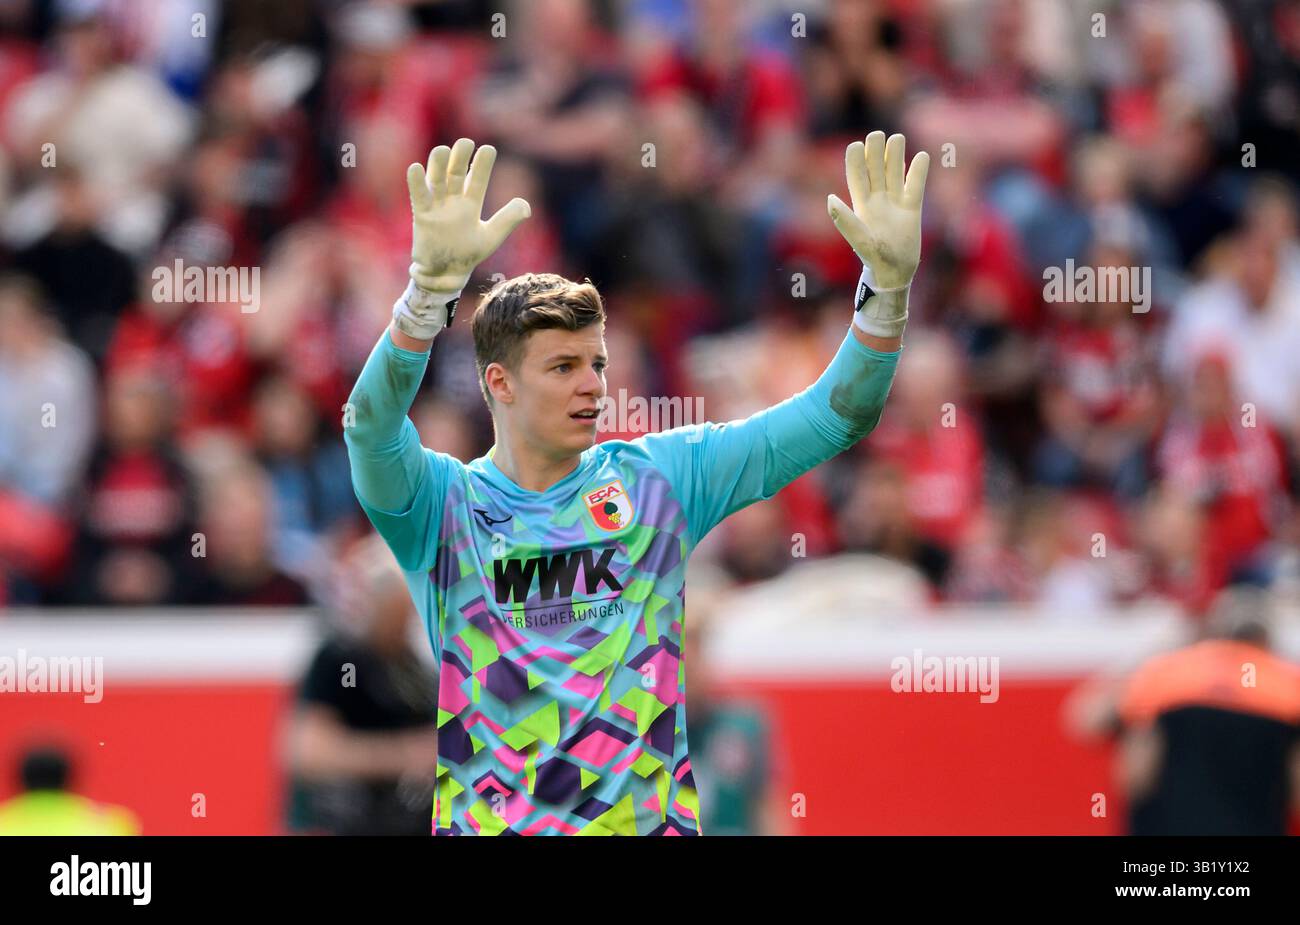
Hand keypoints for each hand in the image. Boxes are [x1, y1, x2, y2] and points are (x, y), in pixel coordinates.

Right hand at [406, 137, 530, 293]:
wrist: (445, 274)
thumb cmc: (469, 254)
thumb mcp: (491, 237)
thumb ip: (507, 220)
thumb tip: (526, 206)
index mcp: (471, 203)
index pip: (477, 180)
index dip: (482, 166)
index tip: (488, 149)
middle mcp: (453, 200)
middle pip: (455, 174)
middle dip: (459, 158)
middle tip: (465, 143)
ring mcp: (437, 206)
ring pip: (437, 181)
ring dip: (438, 165)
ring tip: (442, 150)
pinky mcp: (422, 216)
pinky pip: (419, 196)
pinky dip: (416, 183)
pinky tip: (416, 168)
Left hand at [828, 131, 928, 289]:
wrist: (894, 272)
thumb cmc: (874, 258)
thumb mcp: (859, 240)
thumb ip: (845, 220)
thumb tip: (829, 199)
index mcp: (861, 205)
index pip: (857, 176)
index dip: (855, 160)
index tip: (856, 144)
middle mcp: (877, 200)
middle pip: (876, 169)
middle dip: (876, 152)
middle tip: (878, 135)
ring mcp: (895, 202)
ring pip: (895, 173)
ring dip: (895, 156)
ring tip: (897, 138)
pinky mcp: (912, 208)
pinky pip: (915, 186)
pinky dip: (918, 172)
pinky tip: (921, 156)